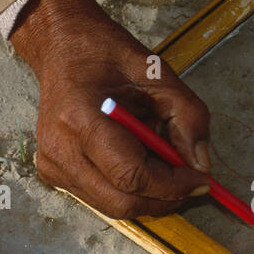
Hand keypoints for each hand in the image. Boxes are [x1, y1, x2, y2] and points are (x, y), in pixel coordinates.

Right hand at [10, 0, 212, 217]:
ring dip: (147, 194)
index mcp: (81, 119)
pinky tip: (136, 161)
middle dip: (164, 197)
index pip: (131, 176)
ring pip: (112, 206)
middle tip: (189, 180)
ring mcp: (51, 165)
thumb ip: (189, 119)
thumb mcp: (160, 75)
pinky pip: (100, 197)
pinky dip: (127, 189)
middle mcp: (60, 149)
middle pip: (122, 203)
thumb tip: (201, 165)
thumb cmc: (107, 55)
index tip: (202, 180)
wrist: (62, 47)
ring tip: (160, 162)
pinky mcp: (52, 173)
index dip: (173, 185)